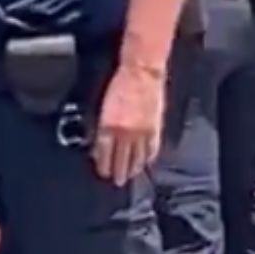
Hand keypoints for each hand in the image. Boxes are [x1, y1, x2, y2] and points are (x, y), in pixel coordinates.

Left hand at [91, 64, 164, 186]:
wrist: (142, 72)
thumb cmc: (120, 83)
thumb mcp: (104, 106)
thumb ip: (102, 127)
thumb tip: (99, 143)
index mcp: (108, 126)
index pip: (104, 153)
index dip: (103, 165)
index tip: (103, 172)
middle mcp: (124, 133)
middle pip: (121, 159)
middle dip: (118, 172)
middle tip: (117, 181)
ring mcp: (141, 131)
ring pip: (137, 157)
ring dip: (133, 168)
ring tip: (131, 174)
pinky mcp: (155, 127)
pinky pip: (152, 147)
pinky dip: (149, 156)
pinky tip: (147, 161)